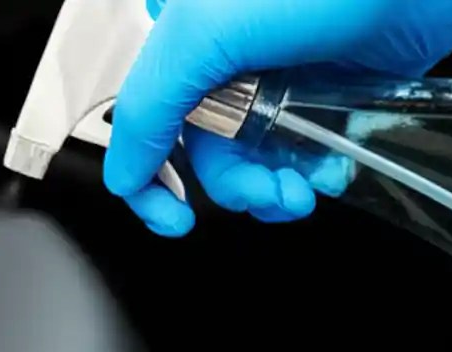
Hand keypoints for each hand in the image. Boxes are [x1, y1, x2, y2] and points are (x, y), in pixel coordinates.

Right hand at [105, 0, 451, 235]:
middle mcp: (226, 66)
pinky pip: (306, 153)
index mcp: (182, 46)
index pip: (144, 127)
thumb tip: (123, 175)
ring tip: (300, 189)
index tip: (171, 216)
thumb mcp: (202, 34)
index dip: (150, 180)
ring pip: (255, 161)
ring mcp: (278, 81)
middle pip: (206, 156)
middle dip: (234, 187)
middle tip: (264, 191)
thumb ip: (148, 106)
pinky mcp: (328, 94)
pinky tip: (327, 169)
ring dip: (272, 189)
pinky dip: (313, 174)